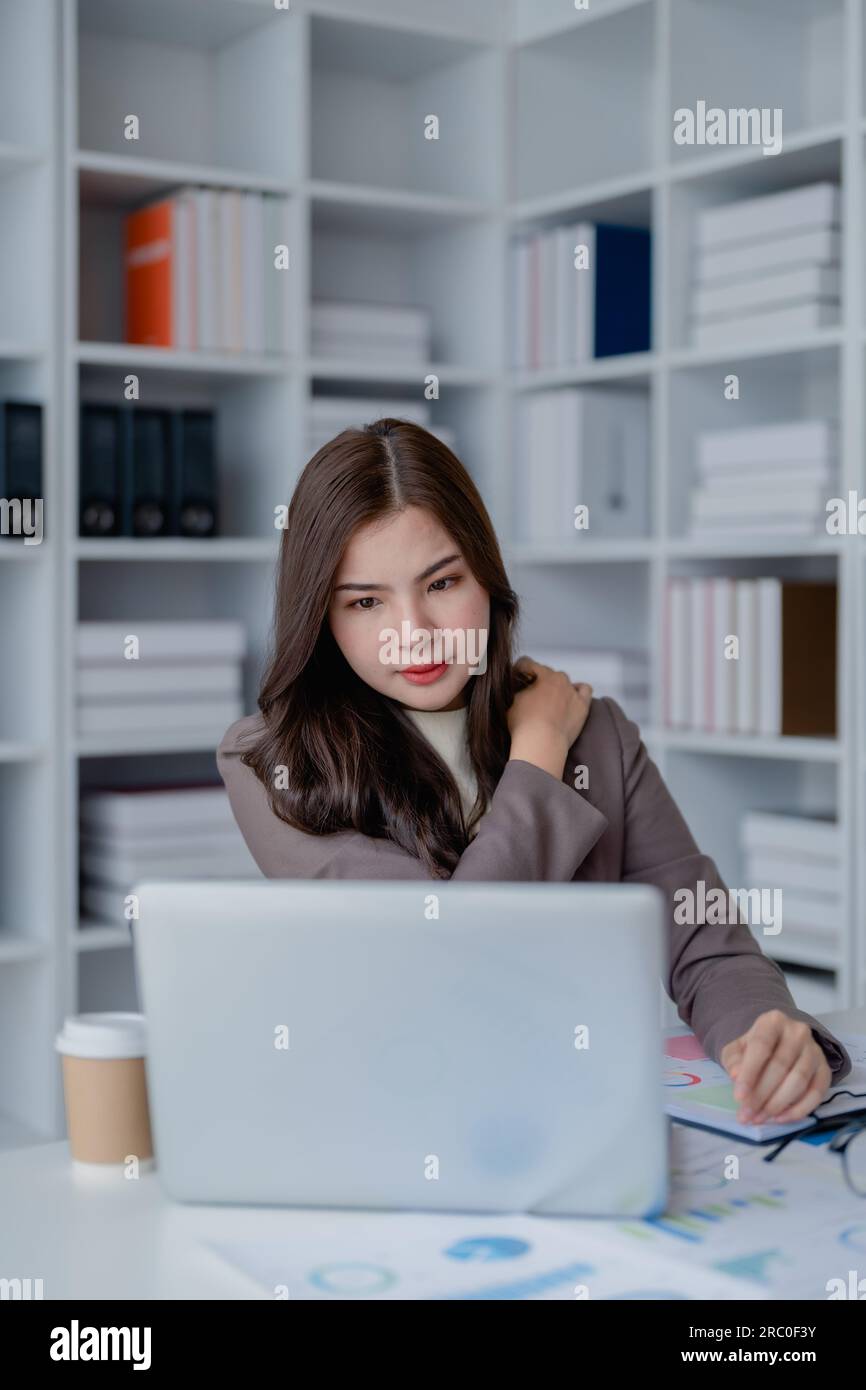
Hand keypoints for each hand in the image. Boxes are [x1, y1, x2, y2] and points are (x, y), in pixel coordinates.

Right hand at [507, 658, 592, 778]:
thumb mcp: (511, 702)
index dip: (518, 670)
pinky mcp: (582, 706)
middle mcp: (559, 678)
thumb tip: (518, 689)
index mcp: (542, 674)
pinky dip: (578, 691)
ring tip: (550, 699)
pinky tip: (571, 697)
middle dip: (538, 680)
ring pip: (564, 681)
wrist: (542, 744)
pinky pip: (584, 690)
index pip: (527, 663)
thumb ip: (516, 690)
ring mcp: (572, 691)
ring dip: (557, 686)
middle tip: (530, 694)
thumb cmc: (523, 725)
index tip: (514, 678)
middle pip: (546, 672)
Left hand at [720, 1010, 831, 1125]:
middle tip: (747, 1115)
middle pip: (780, 1066)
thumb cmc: (756, 1047)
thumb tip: (736, 1076)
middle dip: (761, 1095)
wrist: (779, 1044)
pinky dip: (799, 1110)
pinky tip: (780, 1119)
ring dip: (778, 1105)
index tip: (739, 1097)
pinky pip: (816, 1093)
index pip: (761, 1046)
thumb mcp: (737, 1049)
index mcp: (773, 1021)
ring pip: (799, 1081)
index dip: (750, 1073)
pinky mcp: (825, 1070)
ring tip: (759, 1118)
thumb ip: (734, 1061)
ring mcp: (815, 1050)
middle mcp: (798, 1032)